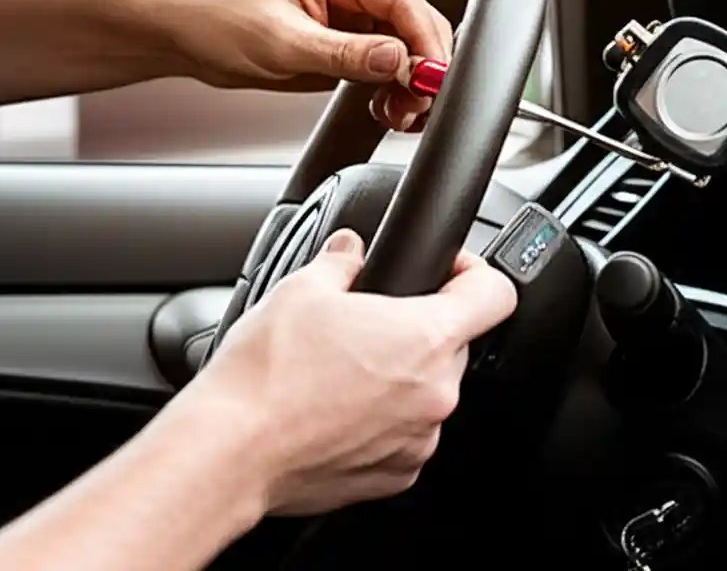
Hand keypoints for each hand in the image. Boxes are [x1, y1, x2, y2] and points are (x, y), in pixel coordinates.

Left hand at [160, 0, 453, 130]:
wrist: (186, 34)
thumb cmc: (220, 20)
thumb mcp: (285, 43)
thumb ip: (347, 54)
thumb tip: (400, 61)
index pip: (404, 0)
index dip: (426, 43)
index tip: (434, 79)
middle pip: (414, 25)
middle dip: (422, 68)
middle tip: (417, 106)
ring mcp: (354, 13)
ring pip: (407, 50)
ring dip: (409, 85)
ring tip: (398, 115)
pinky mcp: (349, 41)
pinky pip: (387, 66)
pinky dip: (392, 91)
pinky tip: (385, 109)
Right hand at [182, 228, 515, 514]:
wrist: (231, 451)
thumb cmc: (265, 376)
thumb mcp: (301, 290)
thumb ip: (341, 261)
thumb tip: (350, 251)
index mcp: (425, 338)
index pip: (495, 295)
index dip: (473, 273)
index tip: (449, 272)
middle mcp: (435, 394)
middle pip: (454, 345)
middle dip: (418, 329)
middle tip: (366, 323)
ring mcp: (419, 439)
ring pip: (428, 392)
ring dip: (399, 378)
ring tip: (342, 371)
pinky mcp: (396, 475)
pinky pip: (406, 434)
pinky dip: (382, 420)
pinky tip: (336, 410)